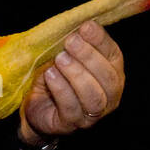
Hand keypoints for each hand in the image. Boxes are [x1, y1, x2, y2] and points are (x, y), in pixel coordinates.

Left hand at [19, 21, 123, 143]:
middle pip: (109, 78)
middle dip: (89, 57)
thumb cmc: (55, 74)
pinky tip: (50, 75)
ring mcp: (92, 114)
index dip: (101, 41)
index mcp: (111, 73)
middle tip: (70, 42)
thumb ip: (75, 42)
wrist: (35, 104)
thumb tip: (79, 25)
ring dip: (76, 74)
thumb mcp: (65, 54)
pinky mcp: (71, 125)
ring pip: (94, 96)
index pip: (114, 56)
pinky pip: (71, 108)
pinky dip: (61, 89)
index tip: (85, 27)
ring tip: (59, 59)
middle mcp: (108, 96)